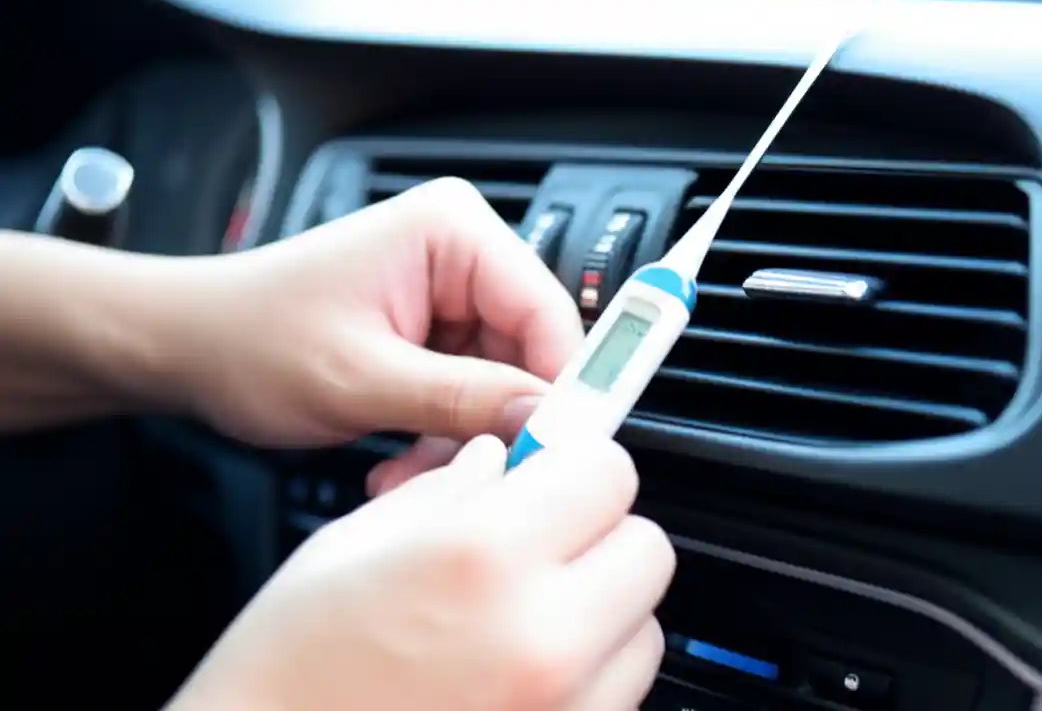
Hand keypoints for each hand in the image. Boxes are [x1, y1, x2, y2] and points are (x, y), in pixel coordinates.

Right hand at [166, 436, 674, 710]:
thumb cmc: (288, 668)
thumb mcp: (354, 544)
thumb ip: (451, 489)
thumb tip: (504, 460)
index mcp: (483, 557)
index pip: (607, 471)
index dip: (578, 464)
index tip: (557, 472)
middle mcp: (541, 637)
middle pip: (647, 549)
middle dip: (601, 534)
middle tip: (544, 543)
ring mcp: (564, 707)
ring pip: (644, 628)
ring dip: (603, 609)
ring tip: (525, 617)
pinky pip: (621, 693)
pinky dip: (590, 674)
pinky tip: (521, 670)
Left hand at [170, 177, 581, 451]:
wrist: (186, 348)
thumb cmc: (249, 338)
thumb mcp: (362, 380)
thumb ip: (463, 398)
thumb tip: (546, 419)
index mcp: (451, 231)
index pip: (548, 309)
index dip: (563, 384)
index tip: (563, 447)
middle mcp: (458, 253)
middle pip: (531, 350)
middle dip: (501, 420)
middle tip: (477, 474)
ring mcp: (446, 293)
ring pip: (502, 381)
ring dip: (465, 437)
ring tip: (409, 470)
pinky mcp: (432, 331)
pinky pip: (471, 390)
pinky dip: (444, 433)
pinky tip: (401, 459)